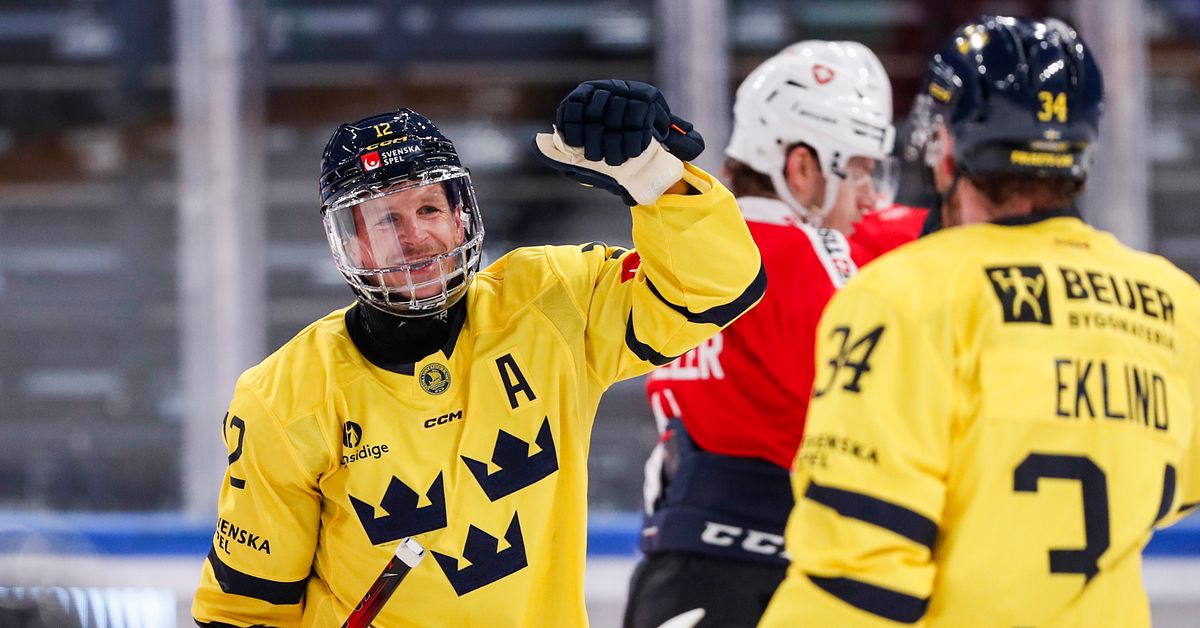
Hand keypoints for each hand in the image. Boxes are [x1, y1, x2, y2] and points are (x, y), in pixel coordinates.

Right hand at [533, 79, 704, 205]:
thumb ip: (682, 141)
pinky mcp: (579, 93)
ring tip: (595, 155)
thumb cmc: (646, 128)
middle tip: (613, 161)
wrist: (623, 112)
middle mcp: (623, 87)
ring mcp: (599, 88)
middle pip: (614, 114)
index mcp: (647, 95)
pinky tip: (577, 141)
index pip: (639, 113)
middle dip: (612, 141)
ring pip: (593, 112)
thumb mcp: (665, 133)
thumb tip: (696, 146)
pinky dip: (573, 124)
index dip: (634, 136)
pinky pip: (573, 107)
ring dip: (592, 137)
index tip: (632, 154)